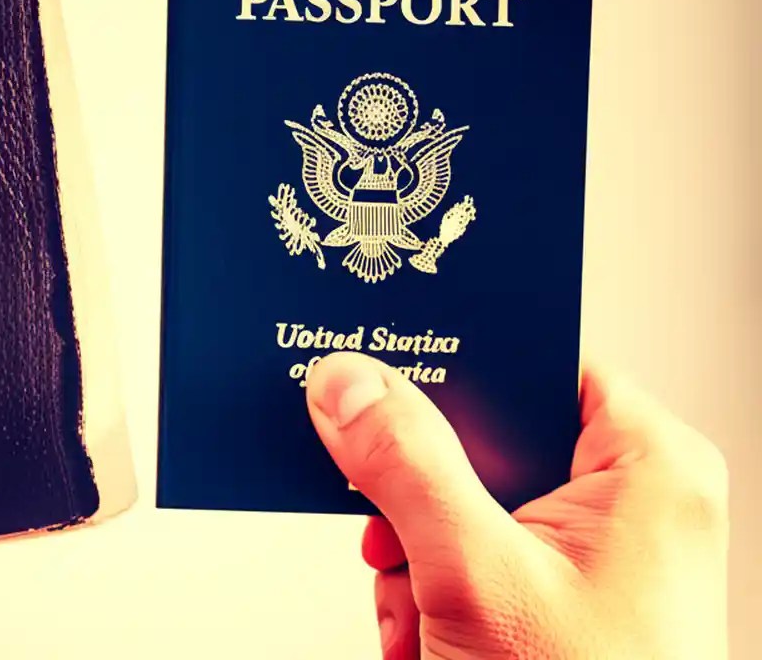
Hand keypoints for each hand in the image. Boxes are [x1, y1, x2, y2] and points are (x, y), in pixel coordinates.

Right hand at [306, 353, 728, 659]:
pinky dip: (427, 597)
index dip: (454, 362)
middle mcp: (621, 500)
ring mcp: (583, 554)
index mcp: (644, 465)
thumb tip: (348, 385)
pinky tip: (429, 640)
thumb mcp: (480, 577)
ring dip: (413, 561)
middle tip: (396, 534)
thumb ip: (407, 467)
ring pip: (454, 504)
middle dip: (418, 499)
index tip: (377, 365)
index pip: (534, 362)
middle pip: (480, 439)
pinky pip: (459, 558)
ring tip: (423, 617)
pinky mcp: (547, 597)